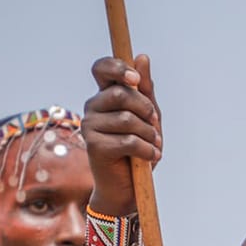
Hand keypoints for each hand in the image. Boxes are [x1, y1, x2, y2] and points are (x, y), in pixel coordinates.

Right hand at [84, 54, 162, 214]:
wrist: (127, 188)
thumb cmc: (138, 150)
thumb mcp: (148, 117)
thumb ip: (145, 89)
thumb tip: (142, 56)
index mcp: (104, 95)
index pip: (102, 68)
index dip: (119, 68)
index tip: (136, 80)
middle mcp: (92, 107)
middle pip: (121, 93)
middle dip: (146, 110)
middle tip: (155, 127)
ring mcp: (90, 126)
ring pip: (128, 118)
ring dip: (150, 134)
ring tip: (153, 146)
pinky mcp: (94, 146)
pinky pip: (129, 140)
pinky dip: (147, 150)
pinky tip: (151, 157)